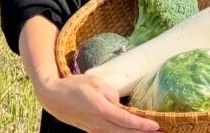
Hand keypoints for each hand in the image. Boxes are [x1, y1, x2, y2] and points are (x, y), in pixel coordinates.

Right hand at [38, 73, 159, 132]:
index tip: (156, 126)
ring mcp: (95, 129)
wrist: (53, 98)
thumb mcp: (94, 82)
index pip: (126, 120)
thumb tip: (120, 104)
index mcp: (101, 110)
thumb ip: (111, 93)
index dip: (142, 125)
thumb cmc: (74, 86)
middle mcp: (99, 123)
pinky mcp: (92, 130)